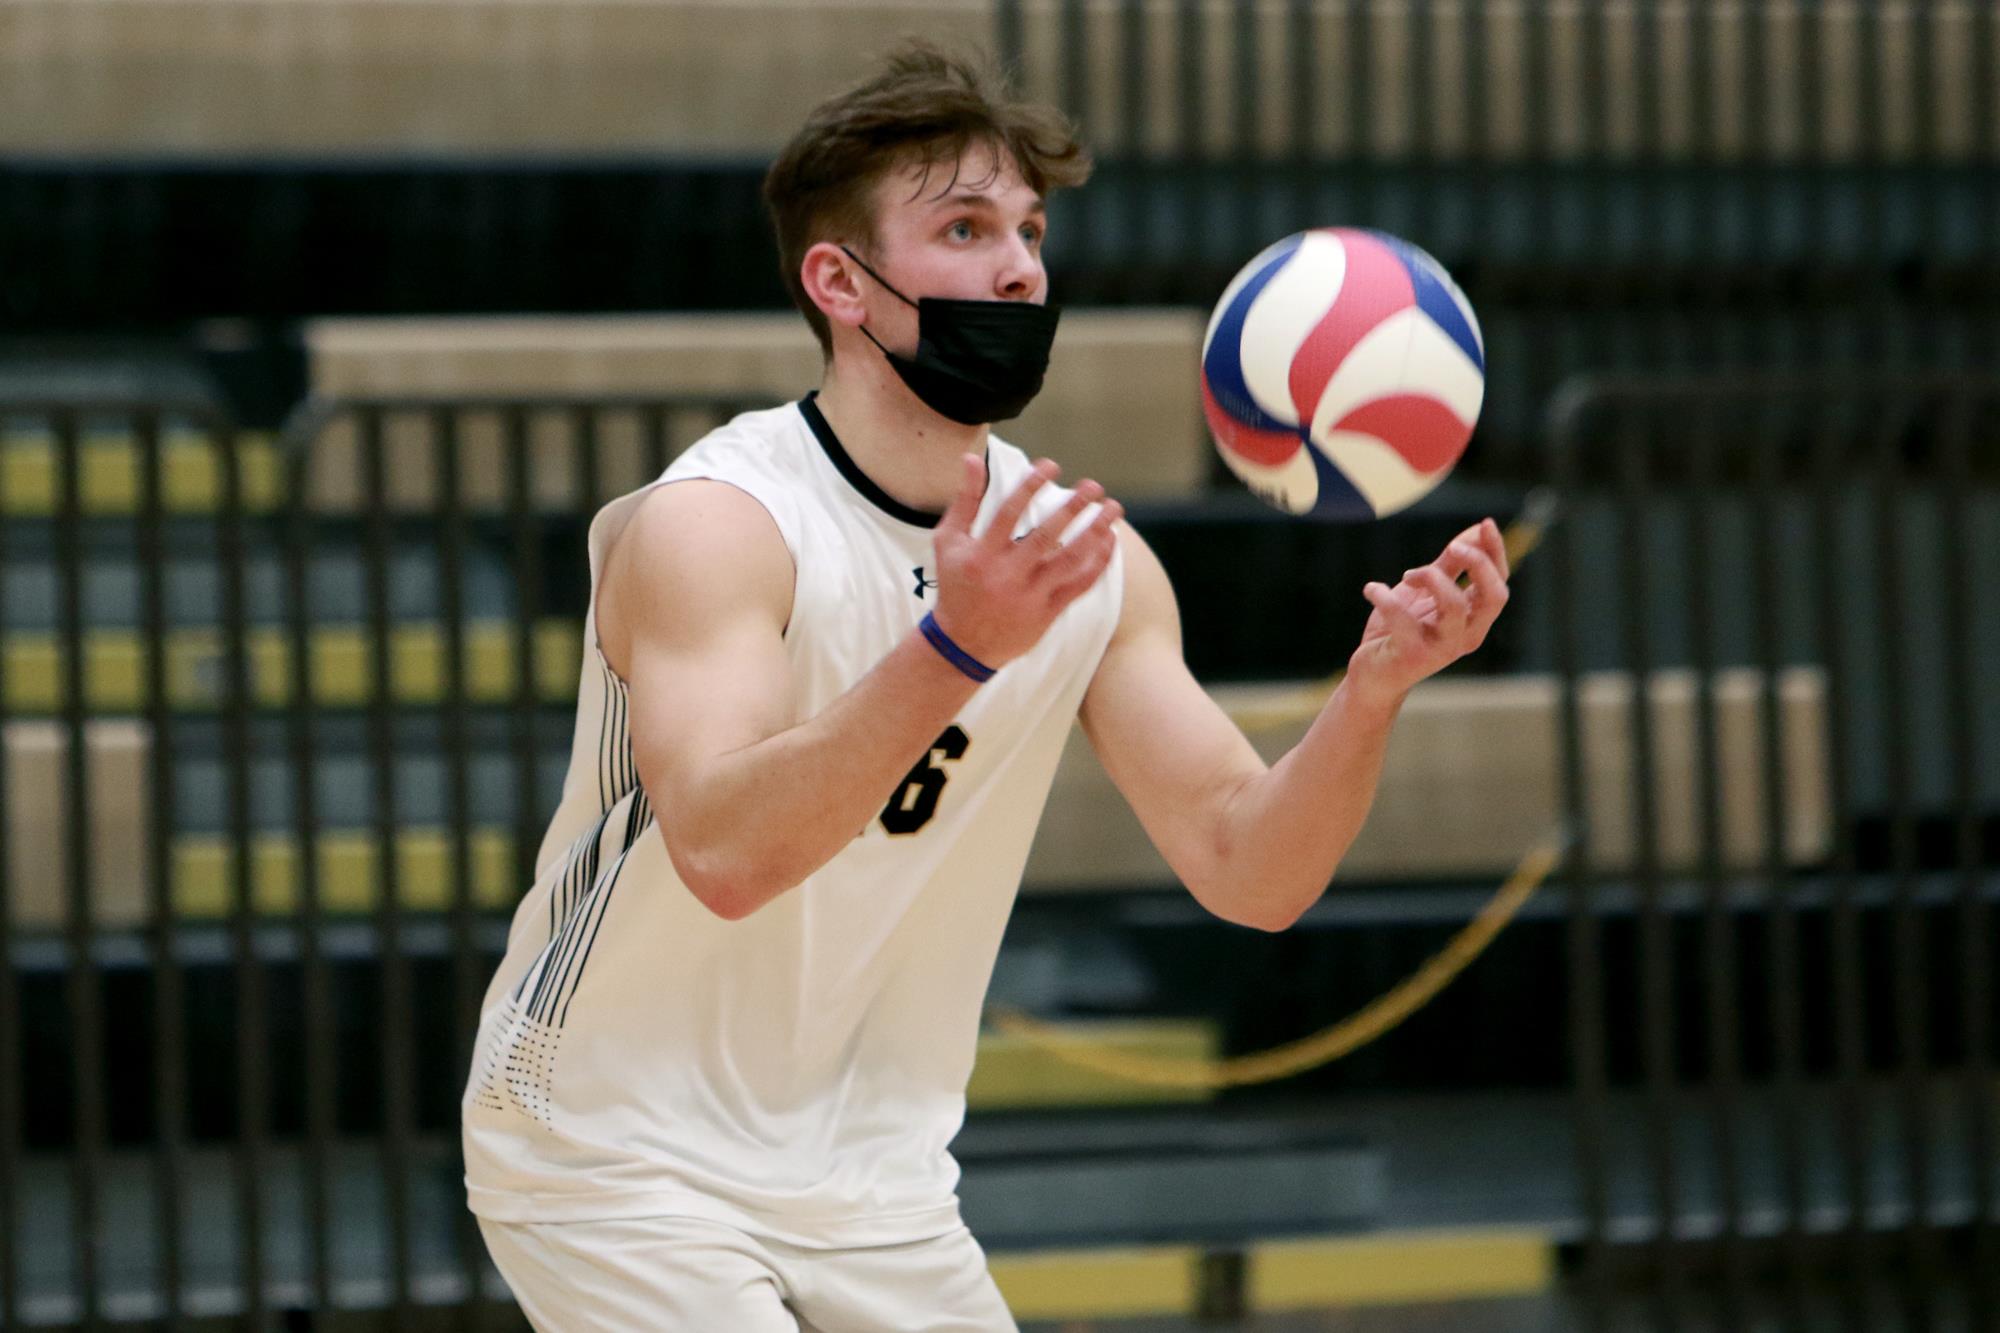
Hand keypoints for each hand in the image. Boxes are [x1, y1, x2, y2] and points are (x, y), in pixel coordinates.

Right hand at [930, 455, 1122, 668]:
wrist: (963, 644)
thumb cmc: (956, 585)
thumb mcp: (948, 542)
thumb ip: (964, 500)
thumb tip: (972, 458)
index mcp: (982, 554)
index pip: (1009, 513)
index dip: (1031, 485)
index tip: (1052, 466)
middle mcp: (1007, 574)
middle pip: (1046, 535)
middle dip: (1073, 508)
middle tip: (1094, 486)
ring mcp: (1030, 595)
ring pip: (1070, 561)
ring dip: (1095, 532)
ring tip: (1113, 509)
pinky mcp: (1047, 612)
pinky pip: (1079, 585)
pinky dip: (1098, 562)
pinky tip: (1109, 539)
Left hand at [1347, 517, 1510, 707]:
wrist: (1373, 675)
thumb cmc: (1402, 630)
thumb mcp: (1428, 591)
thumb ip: (1451, 564)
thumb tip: (1478, 530)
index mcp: (1474, 619)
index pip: (1499, 583)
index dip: (1495, 552)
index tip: (1486, 524)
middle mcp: (1466, 635)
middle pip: (1493, 597)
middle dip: (1478, 564)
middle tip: (1453, 547)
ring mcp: (1442, 648)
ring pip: (1455, 606)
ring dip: (1432, 578)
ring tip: (1407, 576)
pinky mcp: (1413, 656)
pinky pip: (1403, 620)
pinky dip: (1385, 597)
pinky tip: (1371, 589)